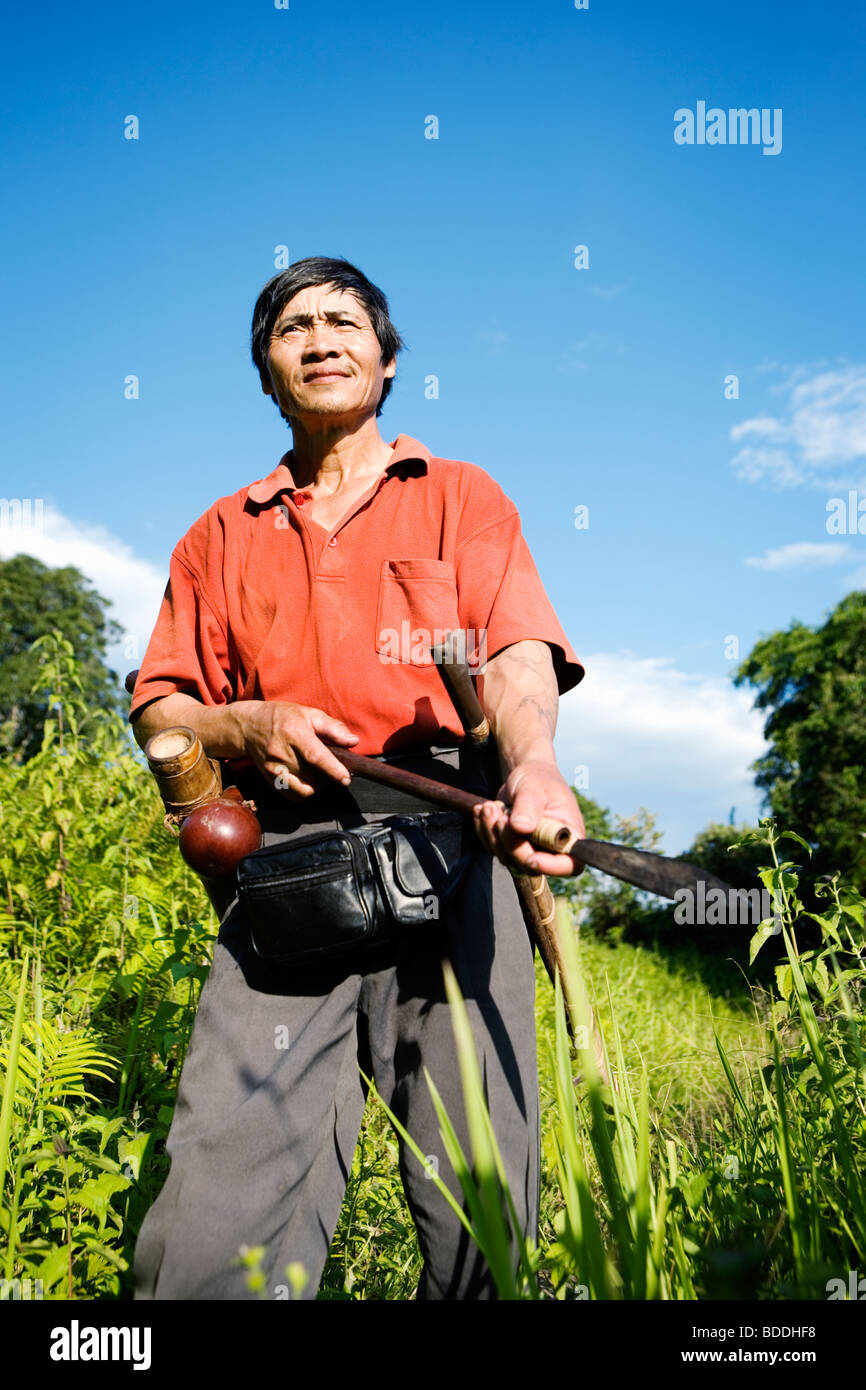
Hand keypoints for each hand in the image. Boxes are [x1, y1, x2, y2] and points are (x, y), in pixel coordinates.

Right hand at [237, 701, 357, 799]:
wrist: (249, 726)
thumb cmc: (283, 717)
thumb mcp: (309, 714)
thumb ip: (333, 728)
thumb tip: (353, 741)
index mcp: (294, 733)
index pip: (315, 756)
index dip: (333, 769)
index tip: (346, 778)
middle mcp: (282, 753)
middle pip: (313, 775)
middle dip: (330, 776)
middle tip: (336, 768)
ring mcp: (274, 769)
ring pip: (304, 789)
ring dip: (318, 785)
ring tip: (320, 773)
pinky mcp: (270, 779)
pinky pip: (293, 795)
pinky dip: (305, 792)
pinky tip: (308, 780)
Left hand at [471, 758, 585, 877]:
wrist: (524, 774)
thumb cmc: (536, 778)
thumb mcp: (534, 787)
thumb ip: (529, 806)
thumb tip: (521, 828)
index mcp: (569, 834)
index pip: (570, 864)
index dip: (551, 867)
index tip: (532, 858)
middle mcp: (551, 847)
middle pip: (531, 865)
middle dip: (511, 843)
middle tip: (500, 818)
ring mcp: (529, 849)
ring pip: (507, 858)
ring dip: (492, 834)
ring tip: (489, 807)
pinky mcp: (510, 846)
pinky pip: (493, 848)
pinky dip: (484, 830)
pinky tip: (483, 810)